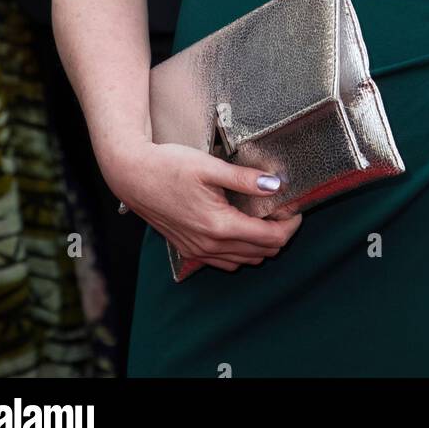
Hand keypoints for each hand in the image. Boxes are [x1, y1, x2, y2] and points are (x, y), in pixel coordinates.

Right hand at [106, 138, 302, 272]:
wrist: (132, 175)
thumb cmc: (168, 166)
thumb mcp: (210, 166)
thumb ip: (244, 179)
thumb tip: (275, 184)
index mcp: (219, 226)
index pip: (269, 238)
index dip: (289, 225)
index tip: (296, 209)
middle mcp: (209, 245)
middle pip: (261, 253)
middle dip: (279, 234)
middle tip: (283, 210)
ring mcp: (198, 251)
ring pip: (244, 260)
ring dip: (261, 244)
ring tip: (265, 217)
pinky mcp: (189, 249)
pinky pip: (224, 262)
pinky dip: (240, 251)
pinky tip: (240, 229)